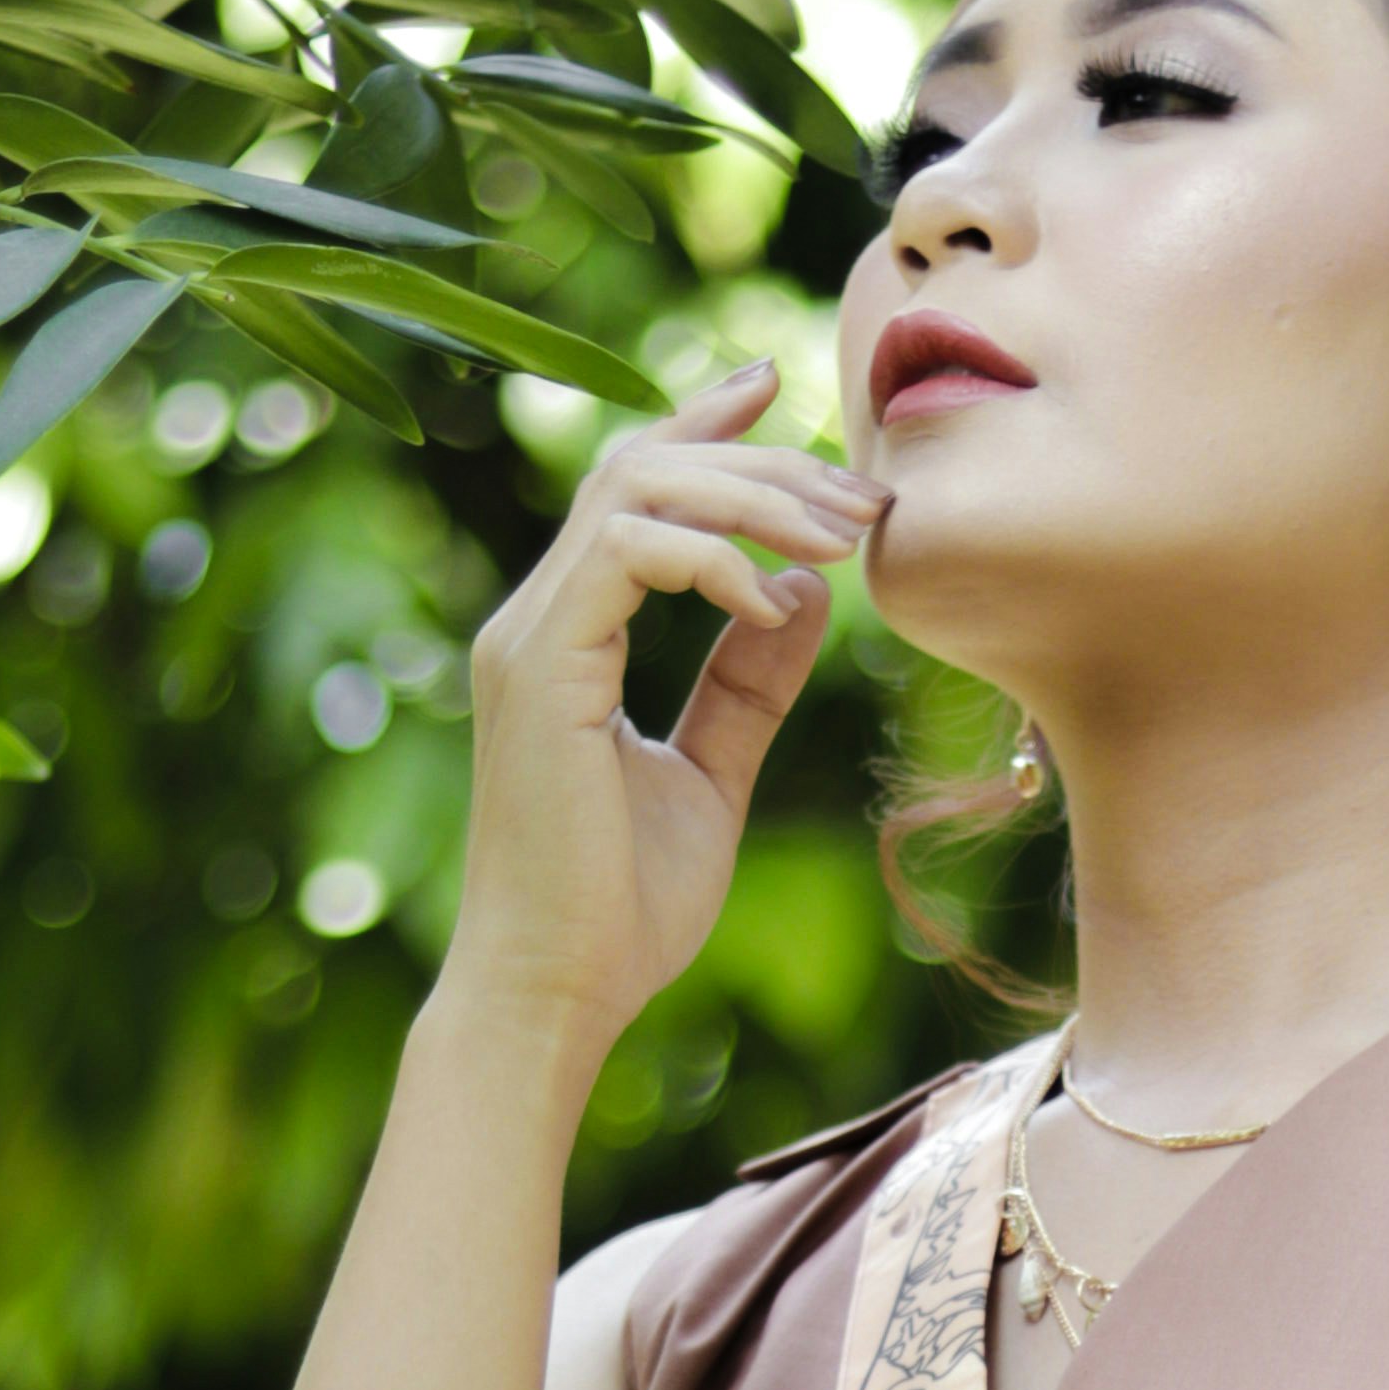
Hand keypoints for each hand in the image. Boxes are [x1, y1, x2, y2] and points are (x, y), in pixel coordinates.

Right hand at [441, 362, 884, 1085]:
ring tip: (842, 536)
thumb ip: (747, 686)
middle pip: (640, 471)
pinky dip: (713, 560)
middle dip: (760, 461)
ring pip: (634, 493)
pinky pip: (626, 556)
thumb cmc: (620, 912)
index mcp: (566, 636)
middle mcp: (536, 620)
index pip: (633, 493)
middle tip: (860, 492)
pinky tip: (776, 603)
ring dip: (751, 498)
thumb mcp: (711, 776)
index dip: (707, 430)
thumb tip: (806, 598)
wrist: (557, 997)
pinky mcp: (539, 671)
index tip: (783, 392)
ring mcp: (528, 640)